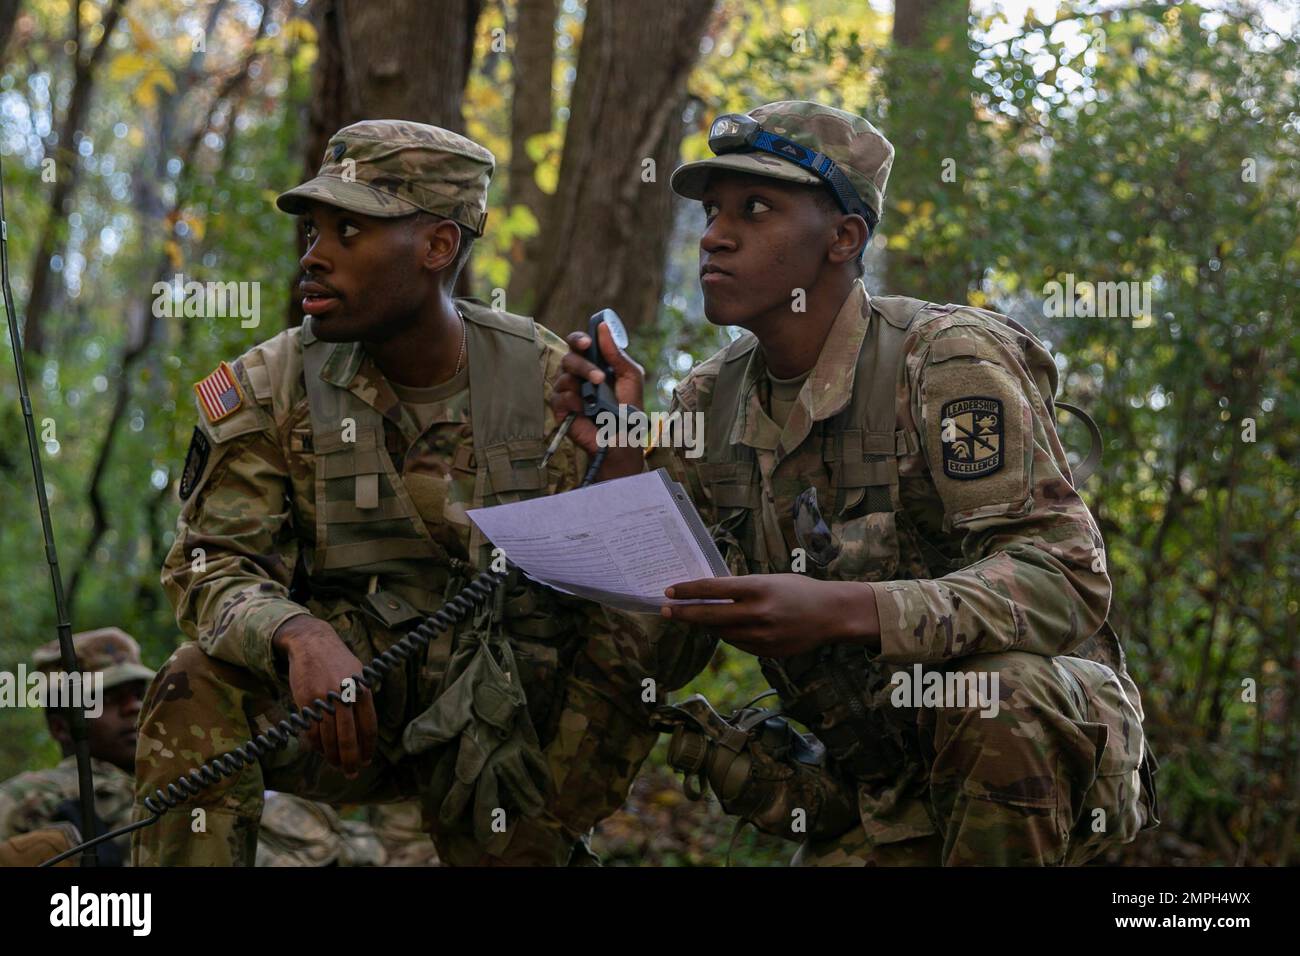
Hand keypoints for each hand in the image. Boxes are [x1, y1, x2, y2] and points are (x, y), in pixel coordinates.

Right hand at [273, 615, 376, 777]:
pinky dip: (315, 744)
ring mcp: (324, 699)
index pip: (368, 727)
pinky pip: (311, 730)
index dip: (368, 748)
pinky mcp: (305, 701)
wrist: (312, 642)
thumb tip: (363, 734)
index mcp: (362, 690)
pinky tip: (319, 750)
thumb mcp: (358, 675)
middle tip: (352, 773)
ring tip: (335, 765)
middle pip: (348, 737)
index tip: (367, 761)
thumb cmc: (338, 661)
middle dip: (350, 759)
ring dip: (331, 756)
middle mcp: (344, 695)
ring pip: (328, 737)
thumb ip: (362, 700)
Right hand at [551, 323, 645, 480]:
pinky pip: (558, 397)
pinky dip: (572, 402)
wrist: (623, 440)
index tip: (587, 342)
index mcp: (595, 364)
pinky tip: (584, 411)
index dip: (579, 339)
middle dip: (583, 365)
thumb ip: (616, 353)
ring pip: (562, 376)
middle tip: (599, 378)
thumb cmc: (629, 410)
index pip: (578, 344)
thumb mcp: (631, 377)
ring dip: (581, 384)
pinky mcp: (561, 410)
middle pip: (569, 358)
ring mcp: (569, 393)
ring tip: (596, 399)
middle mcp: (579, 376)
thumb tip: (602, 326)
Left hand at [660, 575, 880, 657]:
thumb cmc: (799, 591)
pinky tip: (727, 628)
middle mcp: (758, 613)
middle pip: (709, 615)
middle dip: (683, 613)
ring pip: (721, 632)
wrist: (832, 615)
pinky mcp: (767, 652)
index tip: (670, 591)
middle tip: (665, 610)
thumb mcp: (769, 580)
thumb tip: (708, 593)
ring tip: (696, 618)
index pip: (713, 589)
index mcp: (757, 588)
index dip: (688, 591)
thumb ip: (741, 588)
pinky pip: (738, 644)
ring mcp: (762, 635)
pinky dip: (729, 635)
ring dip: (706, 625)